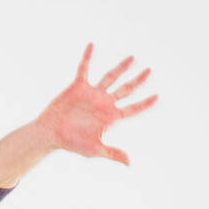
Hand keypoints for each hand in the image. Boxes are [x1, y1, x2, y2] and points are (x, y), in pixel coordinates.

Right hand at [37, 43, 157, 165]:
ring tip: (133, 59)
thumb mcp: (94, 149)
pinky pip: (84, 69)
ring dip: (121, 68)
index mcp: (111, 117)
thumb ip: (112, 153)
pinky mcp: (78, 86)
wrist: (51, 134)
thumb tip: (129, 162)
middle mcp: (104, 103)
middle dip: (139, 81)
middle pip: (126, 90)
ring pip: (111, 77)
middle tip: (150, 71)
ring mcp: (92, 94)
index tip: (158, 97)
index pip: (133, 109)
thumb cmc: (72, 143)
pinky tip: (92, 45)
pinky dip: (88, 57)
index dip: (145, 104)